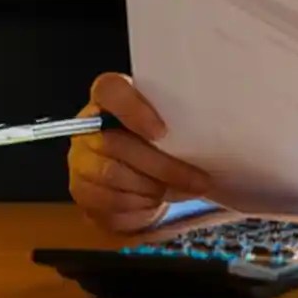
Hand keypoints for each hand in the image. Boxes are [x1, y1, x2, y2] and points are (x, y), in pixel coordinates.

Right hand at [67, 72, 210, 232]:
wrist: (147, 178)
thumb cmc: (167, 143)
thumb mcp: (176, 125)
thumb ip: (182, 120)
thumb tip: (216, 131)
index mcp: (110, 99)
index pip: (109, 90)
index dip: (133, 109)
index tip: (162, 132)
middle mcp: (88, 127)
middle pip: (114, 143)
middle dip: (163, 167)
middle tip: (199, 180)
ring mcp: (81, 161)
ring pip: (111, 176)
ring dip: (154, 188)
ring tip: (184, 191)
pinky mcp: (82, 193)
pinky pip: (108, 203)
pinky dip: (139, 207)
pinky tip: (158, 203)